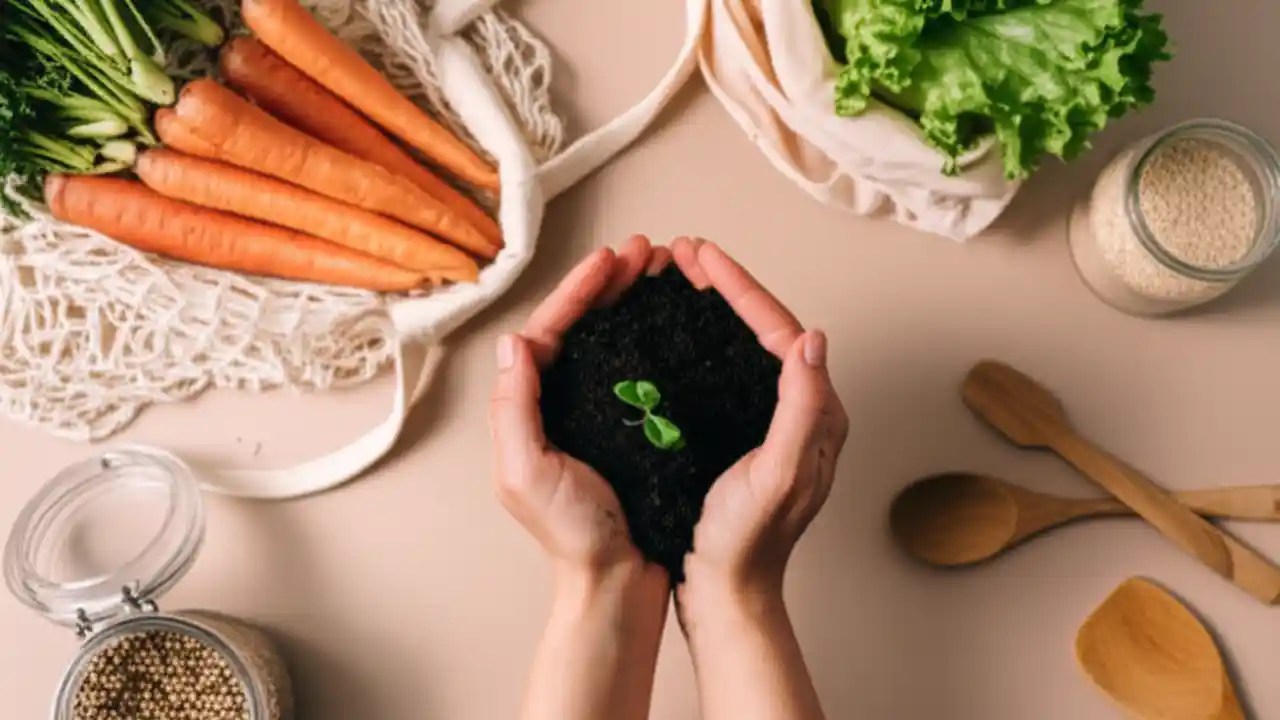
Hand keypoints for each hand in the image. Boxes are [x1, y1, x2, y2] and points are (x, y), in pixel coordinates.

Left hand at [491, 236, 675, 719]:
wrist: (617, 581)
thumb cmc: (573, 537)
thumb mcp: (526, 473)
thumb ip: (514, 409)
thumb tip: (514, 342)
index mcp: (528, 409)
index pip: (548, 330)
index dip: (579, 290)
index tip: (609, 261)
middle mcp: (557, 405)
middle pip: (579, 326)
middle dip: (608, 284)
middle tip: (644, 254)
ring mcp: (591, 414)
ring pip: (606, 340)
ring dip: (627, 302)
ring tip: (657, 274)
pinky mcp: (624, 428)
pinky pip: (632, 368)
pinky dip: (646, 337)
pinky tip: (667, 323)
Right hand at [669, 238, 849, 608]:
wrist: (728, 592)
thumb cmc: (747, 541)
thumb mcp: (779, 474)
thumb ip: (802, 408)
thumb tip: (811, 339)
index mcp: (816, 413)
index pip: (780, 330)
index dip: (740, 287)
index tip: (702, 257)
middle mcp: (801, 411)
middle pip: (765, 329)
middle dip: (727, 287)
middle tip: (685, 256)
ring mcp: (773, 422)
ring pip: (746, 346)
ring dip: (715, 308)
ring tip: (680, 280)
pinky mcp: (747, 434)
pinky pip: (730, 370)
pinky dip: (706, 342)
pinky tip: (679, 334)